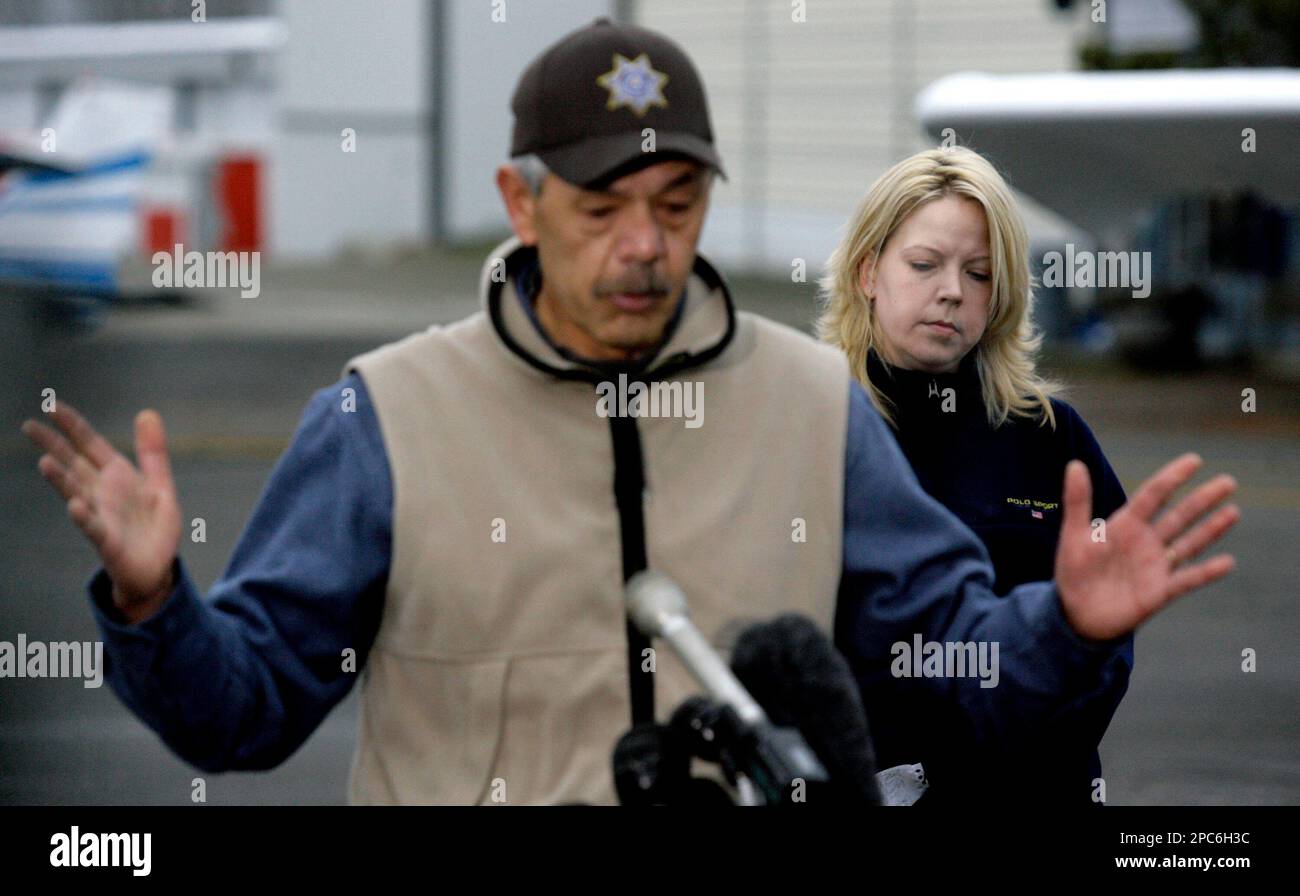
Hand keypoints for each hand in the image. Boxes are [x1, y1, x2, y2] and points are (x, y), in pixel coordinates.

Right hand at [21, 402, 180, 623]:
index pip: (90, 445)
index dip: (74, 426)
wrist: (157, 567)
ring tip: (45, 463)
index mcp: (116, 476)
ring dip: (61, 480)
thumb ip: (153, 451)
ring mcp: (102, 516)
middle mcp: (102, 493)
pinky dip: (84, 517)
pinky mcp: (108, 541)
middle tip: (28, 426)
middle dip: (54, 446)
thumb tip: (147, 412)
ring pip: (77, 494)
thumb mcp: (159, 483)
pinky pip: (93, 527)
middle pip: (74, 464)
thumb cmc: (153, 526)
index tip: (52, 405)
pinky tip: (75, 506)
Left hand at [1055, 453, 1239, 641]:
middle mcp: (1146, 542)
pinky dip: (1207, 572)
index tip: (1195, 460)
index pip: (1153, 495)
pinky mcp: (1160, 591)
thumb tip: (1075, 464)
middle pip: (1179, 515)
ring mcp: (1156, 566)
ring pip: (1189, 542)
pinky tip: (1227, 562)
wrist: (1075, 614)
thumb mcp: (1074, 535)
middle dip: (1203, 499)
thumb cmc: (1074, 572)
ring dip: (1211, 529)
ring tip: (1233, 511)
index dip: (1173, 477)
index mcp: (1126, 525)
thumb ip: (1077, 501)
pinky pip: (1188, 579)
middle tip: (1228, 481)